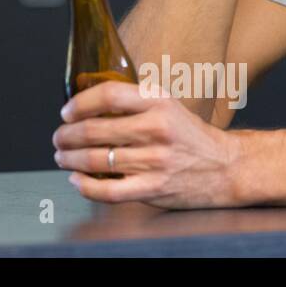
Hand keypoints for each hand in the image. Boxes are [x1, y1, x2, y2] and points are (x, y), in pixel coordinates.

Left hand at [53, 80, 240, 208]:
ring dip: (70, 159)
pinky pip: (109, 191)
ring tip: (63, 157)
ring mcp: (155, 161)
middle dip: (66, 135)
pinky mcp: (154, 188)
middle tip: (59, 138)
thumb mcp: (167, 104)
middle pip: (94, 130)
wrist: (226, 167)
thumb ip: (133, 99)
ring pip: (96, 160)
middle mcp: (156, 129)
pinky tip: (77, 181)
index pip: (107, 95)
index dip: (79, 103)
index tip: (67, 112)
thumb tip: (87, 98)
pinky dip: (86, 187)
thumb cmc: (189, 135)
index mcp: (157, 102)